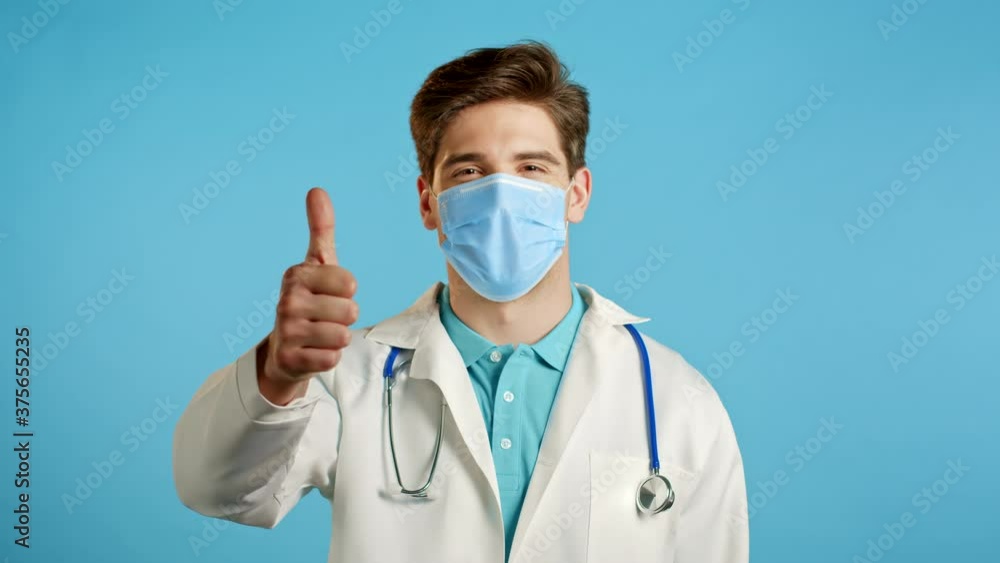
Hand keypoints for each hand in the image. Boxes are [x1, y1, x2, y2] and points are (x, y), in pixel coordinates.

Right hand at [259, 188, 358, 402]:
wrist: (284, 349)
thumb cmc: (309, 301)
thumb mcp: (317, 265)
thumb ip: (320, 228)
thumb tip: (316, 190)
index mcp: (296, 275)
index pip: (350, 283)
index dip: (347, 293)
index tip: (328, 295)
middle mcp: (287, 300)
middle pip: (350, 311)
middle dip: (344, 317)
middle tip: (324, 318)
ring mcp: (287, 331)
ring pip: (343, 335)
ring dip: (337, 339)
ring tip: (319, 335)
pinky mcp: (291, 359)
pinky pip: (332, 358)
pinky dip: (328, 358)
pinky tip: (313, 352)